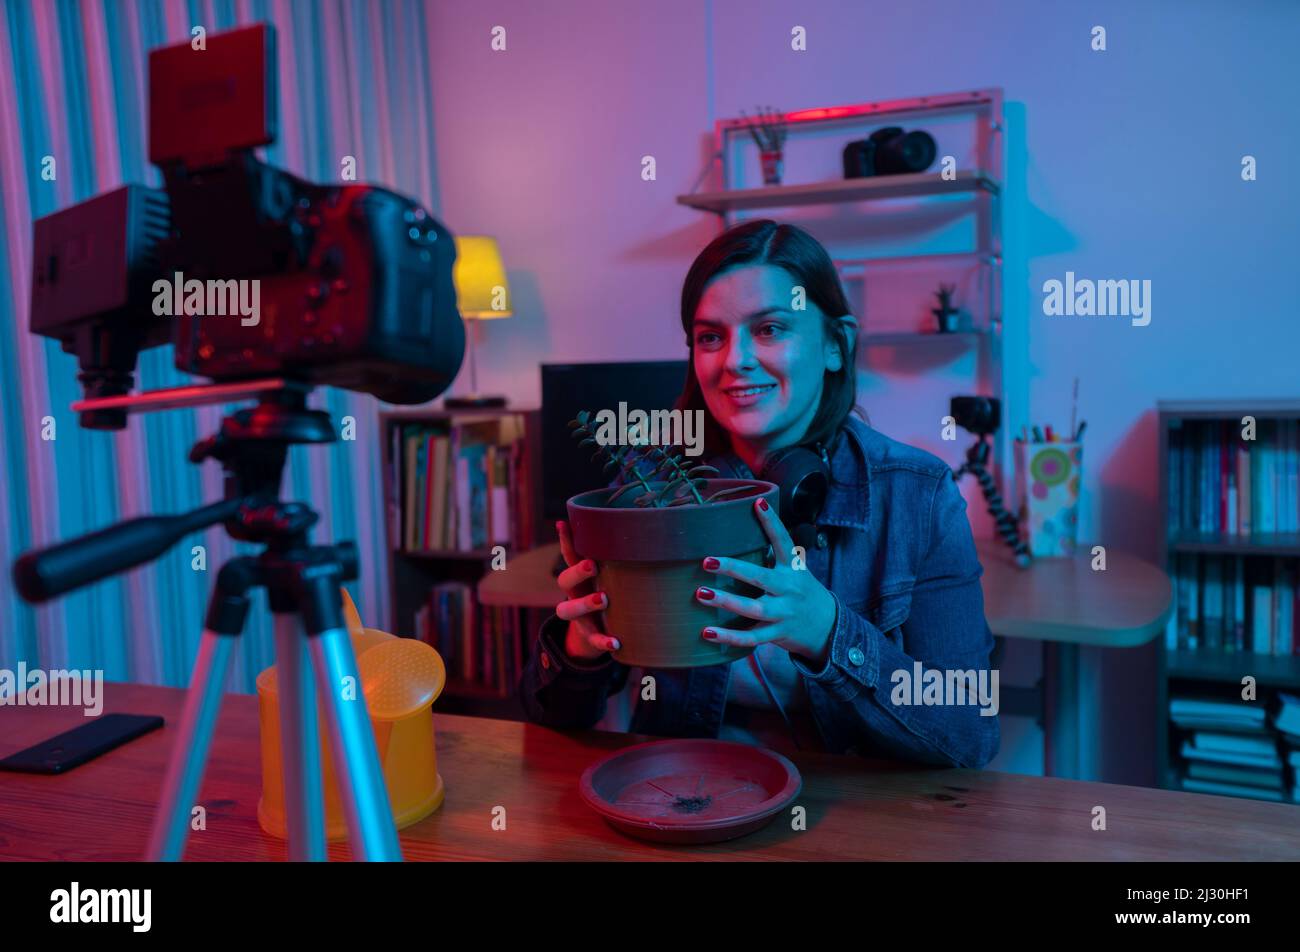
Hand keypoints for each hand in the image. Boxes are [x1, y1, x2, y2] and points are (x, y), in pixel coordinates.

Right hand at [553, 520, 620, 661]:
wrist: (596, 635)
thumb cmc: (609, 594)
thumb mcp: (610, 576)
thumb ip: (619, 558)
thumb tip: (641, 523)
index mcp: (580, 577)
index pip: (569, 555)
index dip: (565, 540)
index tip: (563, 524)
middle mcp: (574, 594)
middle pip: (564, 580)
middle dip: (577, 571)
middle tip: (592, 565)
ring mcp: (578, 616)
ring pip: (569, 610)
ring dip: (584, 604)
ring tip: (602, 599)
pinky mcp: (588, 635)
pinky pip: (592, 639)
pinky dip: (602, 641)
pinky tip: (615, 643)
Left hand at [696, 496, 836, 665]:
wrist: (829, 628)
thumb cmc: (802, 593)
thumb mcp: (795, 572)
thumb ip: (774, 557)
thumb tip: (742, 532)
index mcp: (793, 569)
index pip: (784, 542)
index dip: (772, 522)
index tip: (758, 503)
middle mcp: (790, 589)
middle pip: (760, 577)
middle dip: (733, 568)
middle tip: (707, 561)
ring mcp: (784, 613)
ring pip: (753, 608)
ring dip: (726, 601)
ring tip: (701, 593)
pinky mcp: (778, 633)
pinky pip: (751, 638)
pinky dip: (729, 638)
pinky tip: (707, 633)